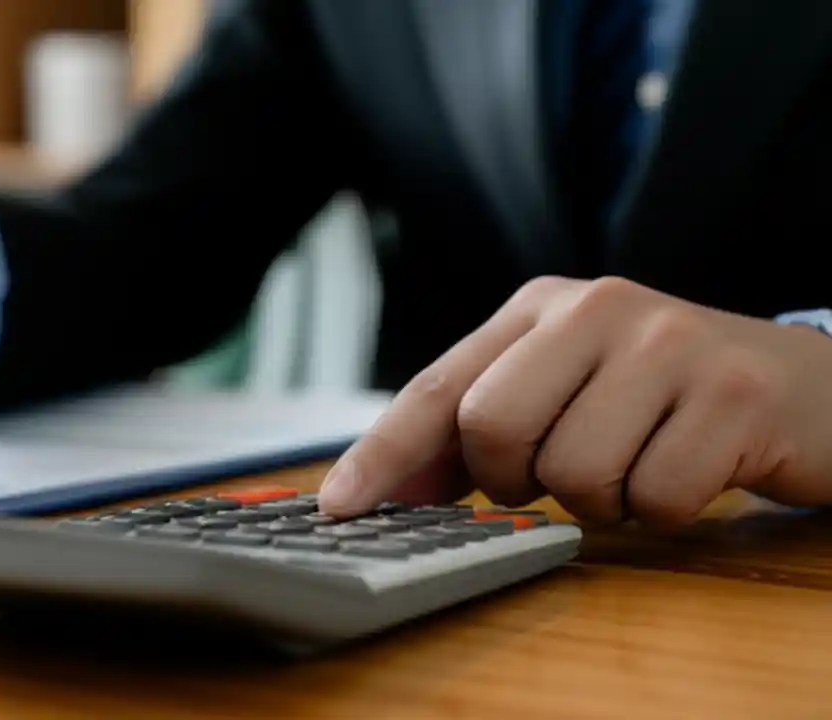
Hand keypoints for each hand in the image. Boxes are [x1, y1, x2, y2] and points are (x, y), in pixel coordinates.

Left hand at [318, 276, 831, 527]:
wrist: (807, 387)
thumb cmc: (664, 395)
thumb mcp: (567, 387)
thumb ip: (478, 431)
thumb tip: (383, 489)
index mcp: (541, 305)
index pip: (437, 386)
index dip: (382, 452)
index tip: (340, 506)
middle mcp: (597, 308)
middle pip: (492, 428)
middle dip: (516, 479)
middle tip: (560, 470)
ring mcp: (668, 345)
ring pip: (572, 474)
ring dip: (602, 498)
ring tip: (640, 459)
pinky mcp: (732, 395)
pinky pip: (652, 499)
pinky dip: (664, 509)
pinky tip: (691, 466)